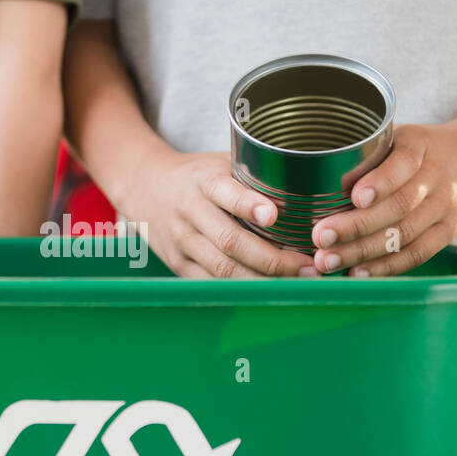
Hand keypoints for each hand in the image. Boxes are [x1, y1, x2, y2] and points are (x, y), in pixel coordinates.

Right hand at [124, 149, 316, 279]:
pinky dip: (245, 291)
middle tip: (309, 265)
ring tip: (300, 282)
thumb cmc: (197, 176)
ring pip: (224, 270)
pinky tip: (272, 293)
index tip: (273, 215)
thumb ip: (255, 174)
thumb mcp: (220, 162)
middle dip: (273, 259)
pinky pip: (214, 284)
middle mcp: (190, 213)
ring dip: (265, 280)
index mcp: (203, 182)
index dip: (248, 205)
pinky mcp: (179, 266)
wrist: (143, 187)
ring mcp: (182, 243)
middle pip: (231, 242)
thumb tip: (313, 184)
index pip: (225, 193)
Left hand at [311, 112, 456, 277]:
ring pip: (404, 235)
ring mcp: (444, 208)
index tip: (354, 197)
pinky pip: (417, 254)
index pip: (402, 164)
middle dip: (356, 225)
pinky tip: (358, 274)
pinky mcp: (448, 232)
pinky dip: (386, 267)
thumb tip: (311, 176)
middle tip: (320, 236)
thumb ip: (366, 154)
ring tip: (328, 261)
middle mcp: (436, 178)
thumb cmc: (419, 150)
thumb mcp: (398, 137)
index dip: (380, 182)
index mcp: (419, 147)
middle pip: (398, 206)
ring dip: (363, 252)